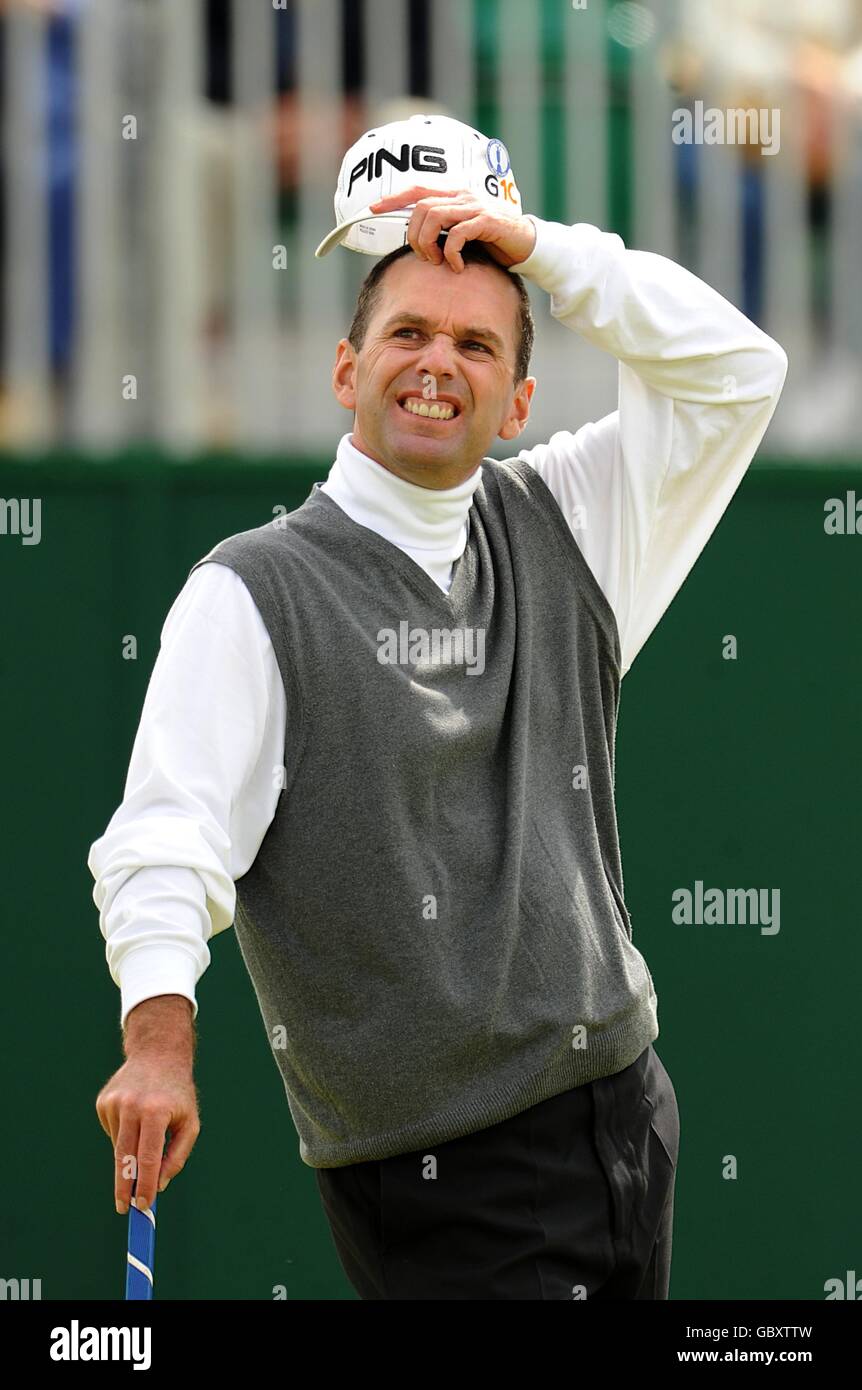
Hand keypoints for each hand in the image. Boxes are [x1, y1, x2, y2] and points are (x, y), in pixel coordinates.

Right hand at [96, 1054, 199, 1213]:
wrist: (158, 1054)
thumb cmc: (178, 1093)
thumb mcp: (189, 1122)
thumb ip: (177, 1156)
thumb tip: (159, 1184)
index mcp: (156, 1111)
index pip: (148, 1158)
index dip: (145, 1185)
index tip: (144, 1205)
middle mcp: (131, 1106)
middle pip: (123, 1157)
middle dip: (124, 1186)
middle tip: (124, 1208)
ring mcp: (113, 1103)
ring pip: (118, 1146)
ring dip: (129, 1154)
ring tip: (146, 1132)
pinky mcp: (103, 1102)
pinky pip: (113, 1132)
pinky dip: (124, 1135)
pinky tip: (135, 1117)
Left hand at [368, 185, 536, 271]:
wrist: (527, 244)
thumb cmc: (493, 242)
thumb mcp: (462, 234)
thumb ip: (442, 230)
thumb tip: (416, 240)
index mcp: (454, 196)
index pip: (417, 190)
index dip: (393, 198)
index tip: (373, 209)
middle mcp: (462, 196)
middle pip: (421, 207)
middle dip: (414, 235)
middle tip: (423, 257)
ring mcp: (475, 207)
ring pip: (434, 216)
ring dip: (428, 244)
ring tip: (437, 262)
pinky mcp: (487, 222)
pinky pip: (457, 235)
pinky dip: (451, 254)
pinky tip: (457, 267)